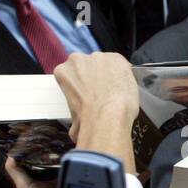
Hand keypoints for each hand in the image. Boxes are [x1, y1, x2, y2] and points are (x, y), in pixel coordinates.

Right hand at [54, 52, 138, 172]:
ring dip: (109, 73)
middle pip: (88, 65)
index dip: (81, 82)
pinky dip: (124, 72)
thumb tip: (77, 130)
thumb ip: (75, 116)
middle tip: (102, 93)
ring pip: (104, 63)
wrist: (107, 117)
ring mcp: (99, 58)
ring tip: (115, 91)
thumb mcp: (74, 121)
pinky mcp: (117, 58)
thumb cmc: (89, 120)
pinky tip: (124, 86)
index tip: (88, 90)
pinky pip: (120, 63)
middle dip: (94, 76)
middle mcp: (78, 60)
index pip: (72, 72)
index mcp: (63, 72)